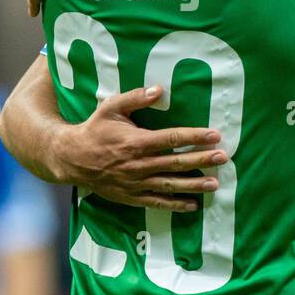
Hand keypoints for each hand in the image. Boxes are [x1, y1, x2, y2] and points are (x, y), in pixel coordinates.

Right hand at [52, 85, 225, 212]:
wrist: (72, 159)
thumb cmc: (94, 130)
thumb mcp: (110, 107)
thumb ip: (135, 97)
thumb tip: (160, 89)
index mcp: (135, 142)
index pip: (171, 139)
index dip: (194, 137)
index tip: (214, 135)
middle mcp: (138, 164)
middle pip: (176, 163)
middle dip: (201, 160)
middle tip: (223, 157)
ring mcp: (135, 183)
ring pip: (170, 185)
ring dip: (194, 185)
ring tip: (215, 183)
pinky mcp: (131, 196)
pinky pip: (157, 202)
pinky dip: (175, 204)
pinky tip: (193, 205)